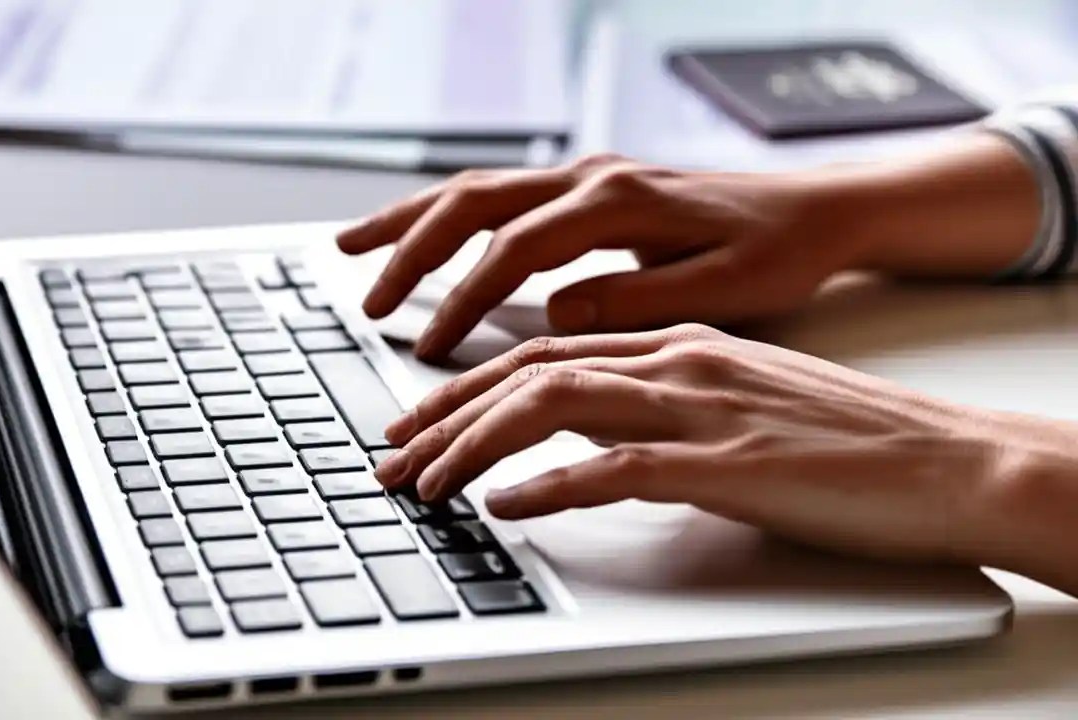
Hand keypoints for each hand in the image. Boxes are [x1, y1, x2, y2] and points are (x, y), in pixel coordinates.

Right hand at [337, 154, 854, 360]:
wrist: (819, 210)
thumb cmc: (781, 252)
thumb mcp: (724, 290)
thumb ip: (637, 299)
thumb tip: (557, 315)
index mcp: (618, 201)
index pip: (515, 249)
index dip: (464, 298)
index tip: (429, 348)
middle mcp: (592, 177)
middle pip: (473, 202)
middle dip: (410, 251)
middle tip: (369, 303)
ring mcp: (588, 177)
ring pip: (476, 189)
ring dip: (413, 221)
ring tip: (353, 250)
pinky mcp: (591, 191)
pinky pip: (501, 197)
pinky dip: (450, 218)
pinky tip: (425, 238)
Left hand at [373, 325, 1077, 582]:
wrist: (948, 459)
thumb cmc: (845, 438)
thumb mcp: (737, 400)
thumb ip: (661, 402)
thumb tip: (585, 434)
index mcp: (678, 341)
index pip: (544, 352)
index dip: (468, 384)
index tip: (417, 418)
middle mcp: (677, 362)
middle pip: (528, 373)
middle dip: (444, 414)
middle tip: (391, 458)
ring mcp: (700, 409)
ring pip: (552, 408)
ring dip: (474, 446)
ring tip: (426, 484)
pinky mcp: (727, 466)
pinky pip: (614, 468)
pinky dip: (551, 487)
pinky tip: (509, 509)